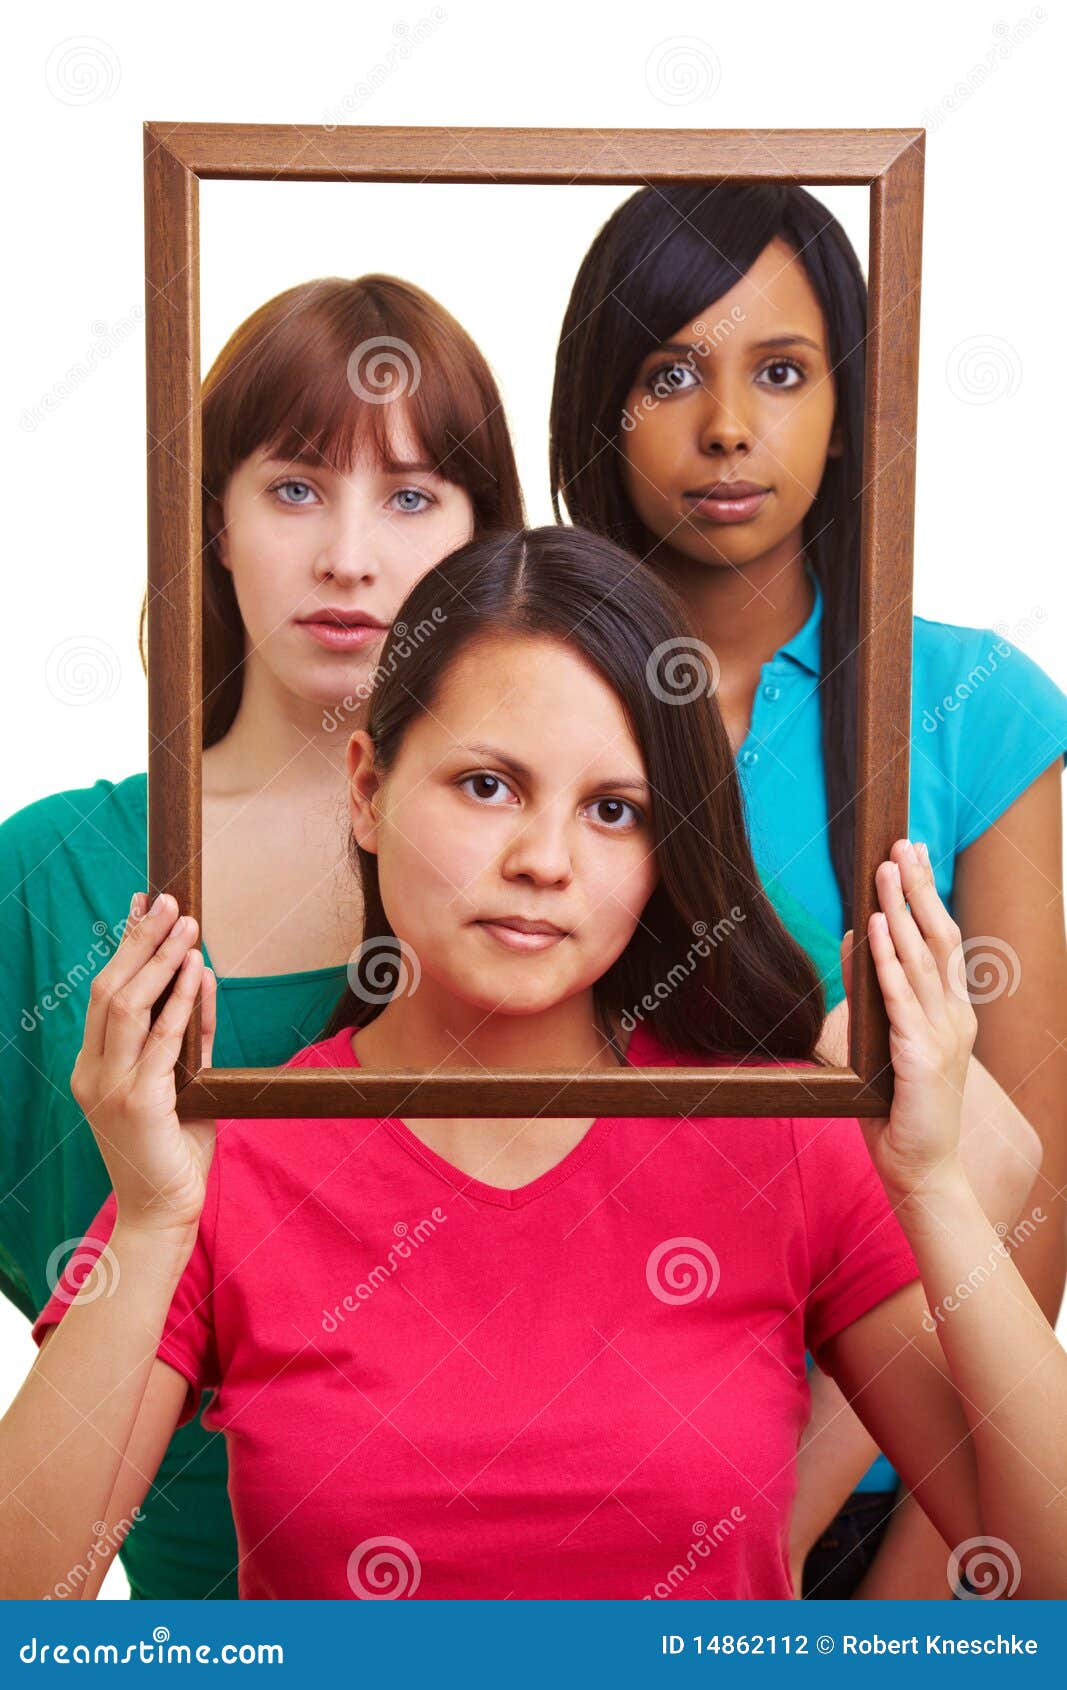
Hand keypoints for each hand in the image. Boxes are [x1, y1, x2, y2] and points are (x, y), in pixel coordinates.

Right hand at [70, 892, 216, 1235]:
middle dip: (139, 939)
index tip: (140, 904)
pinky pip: (160, 1040)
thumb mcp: (180, 1083)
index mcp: (92, 1066)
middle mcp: (92, 1071)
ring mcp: (108, 1087)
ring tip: (186, 923)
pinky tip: (197, 970)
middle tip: (166, 899)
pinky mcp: (138, 1103)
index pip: (104, 992)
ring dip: (159, 959)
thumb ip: (187, 1035)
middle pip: (109, 989)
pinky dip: (180, 1000)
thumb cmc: (174, 1150)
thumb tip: (202, 975)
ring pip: (127, 1005)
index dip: (123, 945)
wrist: (164, 1213)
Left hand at [841, 839, 976, 1201]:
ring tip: (885, 869)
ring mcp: (944, 1034)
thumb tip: (855, 940)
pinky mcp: (921, 1054)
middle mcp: (955, 1016)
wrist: (922, 1169)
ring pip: (921, 957)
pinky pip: (901, 996)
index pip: (944, 940)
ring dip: (901, 909)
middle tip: (903, 843)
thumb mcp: (884, 1040)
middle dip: (919, 887)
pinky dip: (888, 958)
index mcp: (953, 1012)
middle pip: (940, 936)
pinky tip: (878, 926)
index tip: (914, 855)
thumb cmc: (900, 1110)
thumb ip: (874, 992)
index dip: (929, 895)